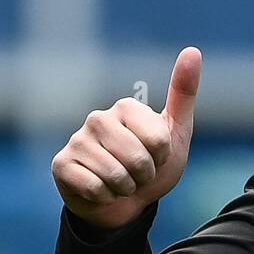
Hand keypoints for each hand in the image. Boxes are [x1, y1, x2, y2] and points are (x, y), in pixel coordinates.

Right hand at [51, 47, 200, 228]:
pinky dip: (106, 197)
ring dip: (125, 189)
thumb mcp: (176, 132)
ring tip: (122, 183)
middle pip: (138, 159)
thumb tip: (192, 50)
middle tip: (138, 174)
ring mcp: (77, 140)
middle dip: (144, 176)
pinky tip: (102, 191)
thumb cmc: (152, 166)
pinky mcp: (61, 164)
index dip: (162, 158)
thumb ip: (183, 93)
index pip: (158, 140)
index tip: (156, 157)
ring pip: (115, 175)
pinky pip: (94, 188)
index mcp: (126, 107)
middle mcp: (98, 118)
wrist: (125, 203)